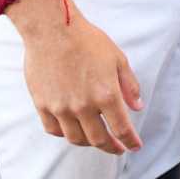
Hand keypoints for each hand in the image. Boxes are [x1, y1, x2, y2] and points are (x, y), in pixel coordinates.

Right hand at [6, 0, 142, 153]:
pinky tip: (72, 129)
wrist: (53, 30)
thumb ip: (129, 86)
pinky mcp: (43, 105)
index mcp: (106, 95)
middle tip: (118, 148)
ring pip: (76, 138)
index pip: (121, 129)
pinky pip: (54, 129)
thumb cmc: (87, 41)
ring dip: (89, 142)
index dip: (130, 142)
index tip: (134, 146)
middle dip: (112, 147)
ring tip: (96, 139)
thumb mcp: (118, 59)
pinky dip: (65, 133)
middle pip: (99, 139)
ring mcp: (61, 108)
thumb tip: (136, 107)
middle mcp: (83, 106)